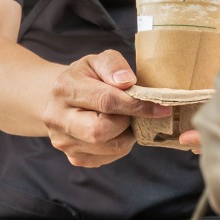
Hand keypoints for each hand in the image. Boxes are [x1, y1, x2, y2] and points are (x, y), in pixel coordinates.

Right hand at [42, 49, 171, 166]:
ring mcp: (63, 142)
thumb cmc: (85, 77)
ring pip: (108, 148)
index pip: (106, 101)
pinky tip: (116, 131)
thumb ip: (113, 65)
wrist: (61, 99)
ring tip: (125, 119)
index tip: (162, 107)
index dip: (136, 105)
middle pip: (101, 131)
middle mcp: (57, 118)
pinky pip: (107, 158)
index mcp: (64, 89)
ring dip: (126, 135)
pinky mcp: (74, 157)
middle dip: (126, 122)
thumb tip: (127, 82)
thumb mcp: (97, 61)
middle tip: (133, 112)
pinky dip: (119, 146)